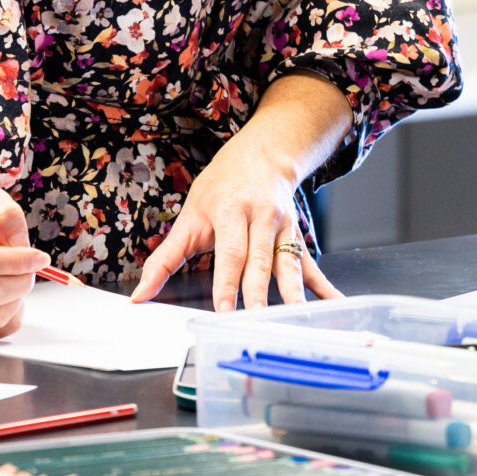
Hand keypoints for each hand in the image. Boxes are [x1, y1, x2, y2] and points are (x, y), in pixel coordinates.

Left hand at [131, 125, 342, 313]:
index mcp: (231, 210)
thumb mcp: (189, 215)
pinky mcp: (297, 238)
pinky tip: (336, 305)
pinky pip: (311, 265)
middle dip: (259, 293)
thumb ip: (166, 258)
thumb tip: (140, 295)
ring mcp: (284, 228)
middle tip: (256, 321)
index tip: (225, 309)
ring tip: (299, 320)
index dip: (228, 282)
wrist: (262, 154)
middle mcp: (262, 218)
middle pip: (261, 261)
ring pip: (289, 264)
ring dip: (294, 294)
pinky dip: (325, 287)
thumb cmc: (221, 186)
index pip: (231, 252)